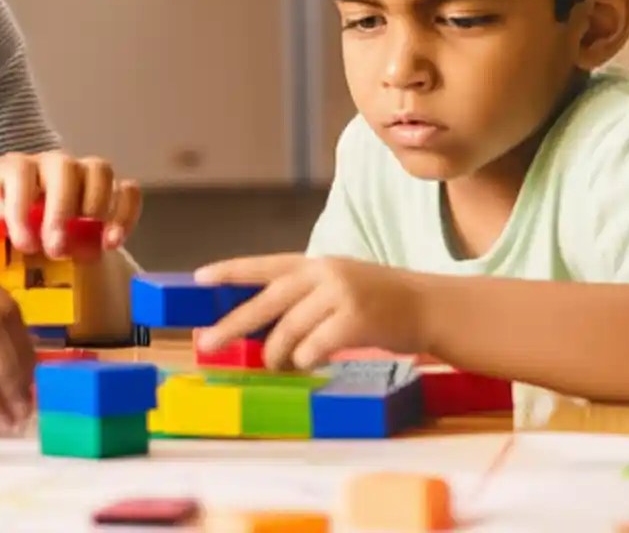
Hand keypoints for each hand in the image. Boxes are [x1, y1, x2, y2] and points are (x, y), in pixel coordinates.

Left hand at [0, 151, 141, 258]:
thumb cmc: (3, 237)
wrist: (35, 250)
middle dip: (61, 210)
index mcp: (14, 170)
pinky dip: (125, 213)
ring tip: (87, 243)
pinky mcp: (112, 193)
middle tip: (55, 249)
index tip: (24, 243)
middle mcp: (50, 165)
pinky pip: (128, 189)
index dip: (21, 205)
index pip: (18, 170)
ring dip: (95, 206)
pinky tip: (113, 242)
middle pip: (63, 167)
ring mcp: (84, 176)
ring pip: (99, 169)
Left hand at [193, 254, 430, 370]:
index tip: (199, 278)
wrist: (429, 306)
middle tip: (207, 342)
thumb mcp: (337, 284)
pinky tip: (310, 363)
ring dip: (277, 354)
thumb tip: (255, 326)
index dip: (230, 271)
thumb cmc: (377, 302)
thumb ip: (301, 296)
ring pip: (288, 330)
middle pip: (266, 301)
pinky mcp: (356, 319)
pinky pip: (314, 347)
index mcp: (314, 263)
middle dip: (232, 324)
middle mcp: (323, 272)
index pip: (264, 265)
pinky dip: (306, 360)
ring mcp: (340, 294)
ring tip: (276, 364)